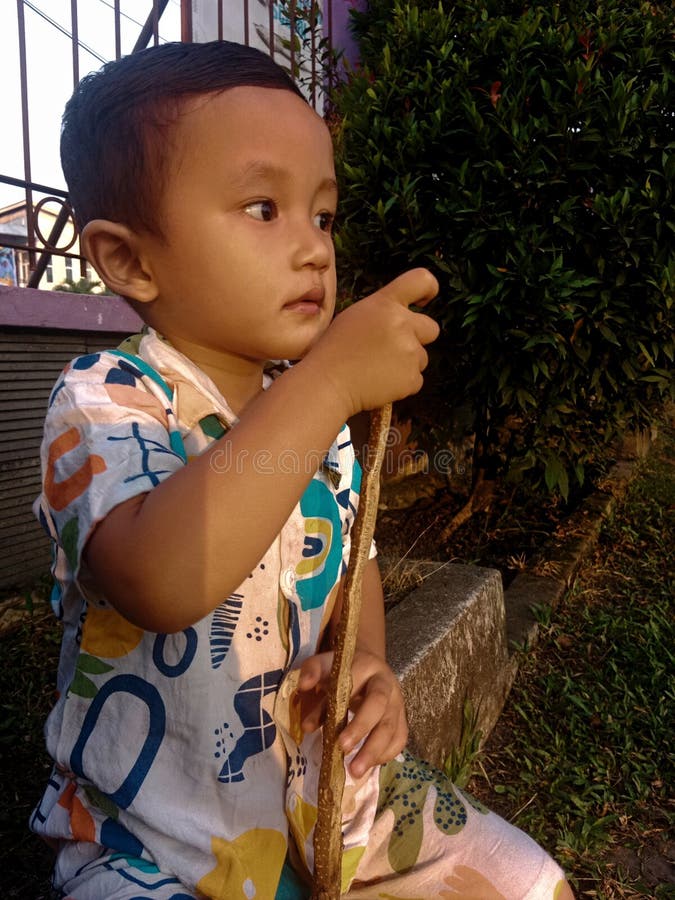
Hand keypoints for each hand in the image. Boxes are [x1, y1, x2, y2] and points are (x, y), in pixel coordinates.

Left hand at [297, 648, 407, 777]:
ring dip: (374, 751)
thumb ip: (314, 671)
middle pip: (378, 705)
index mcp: (366, 666)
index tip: (325, 729)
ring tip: (355, 772)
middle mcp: (386, 684)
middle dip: (360, 728)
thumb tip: (303, 685)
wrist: (370, 668)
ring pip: (392, 727)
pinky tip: (368, 765)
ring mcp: (397, 703)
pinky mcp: (402, 719)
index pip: (356, 682)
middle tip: (342, 748)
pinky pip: (399, 739)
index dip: (336, 696)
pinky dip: (385, 754)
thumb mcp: (328, 665)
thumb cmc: (344, 672)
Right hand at [308, 268, 439, 417]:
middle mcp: (402, 324)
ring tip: (377, 369)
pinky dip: (402, 384)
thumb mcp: (355, 316)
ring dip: (406, 364)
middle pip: (431, 328)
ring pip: (422, 357)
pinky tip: (379, 383)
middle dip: (417, 339)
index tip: (424, 300)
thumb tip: (400, 318)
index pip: (421, 280)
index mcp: (385, 304)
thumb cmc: (334, 350)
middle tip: (392, 349)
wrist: (327, 384)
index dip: (429, 288)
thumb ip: (382, 312)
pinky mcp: (411, 378)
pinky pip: (416, 380)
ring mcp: (410, 352)